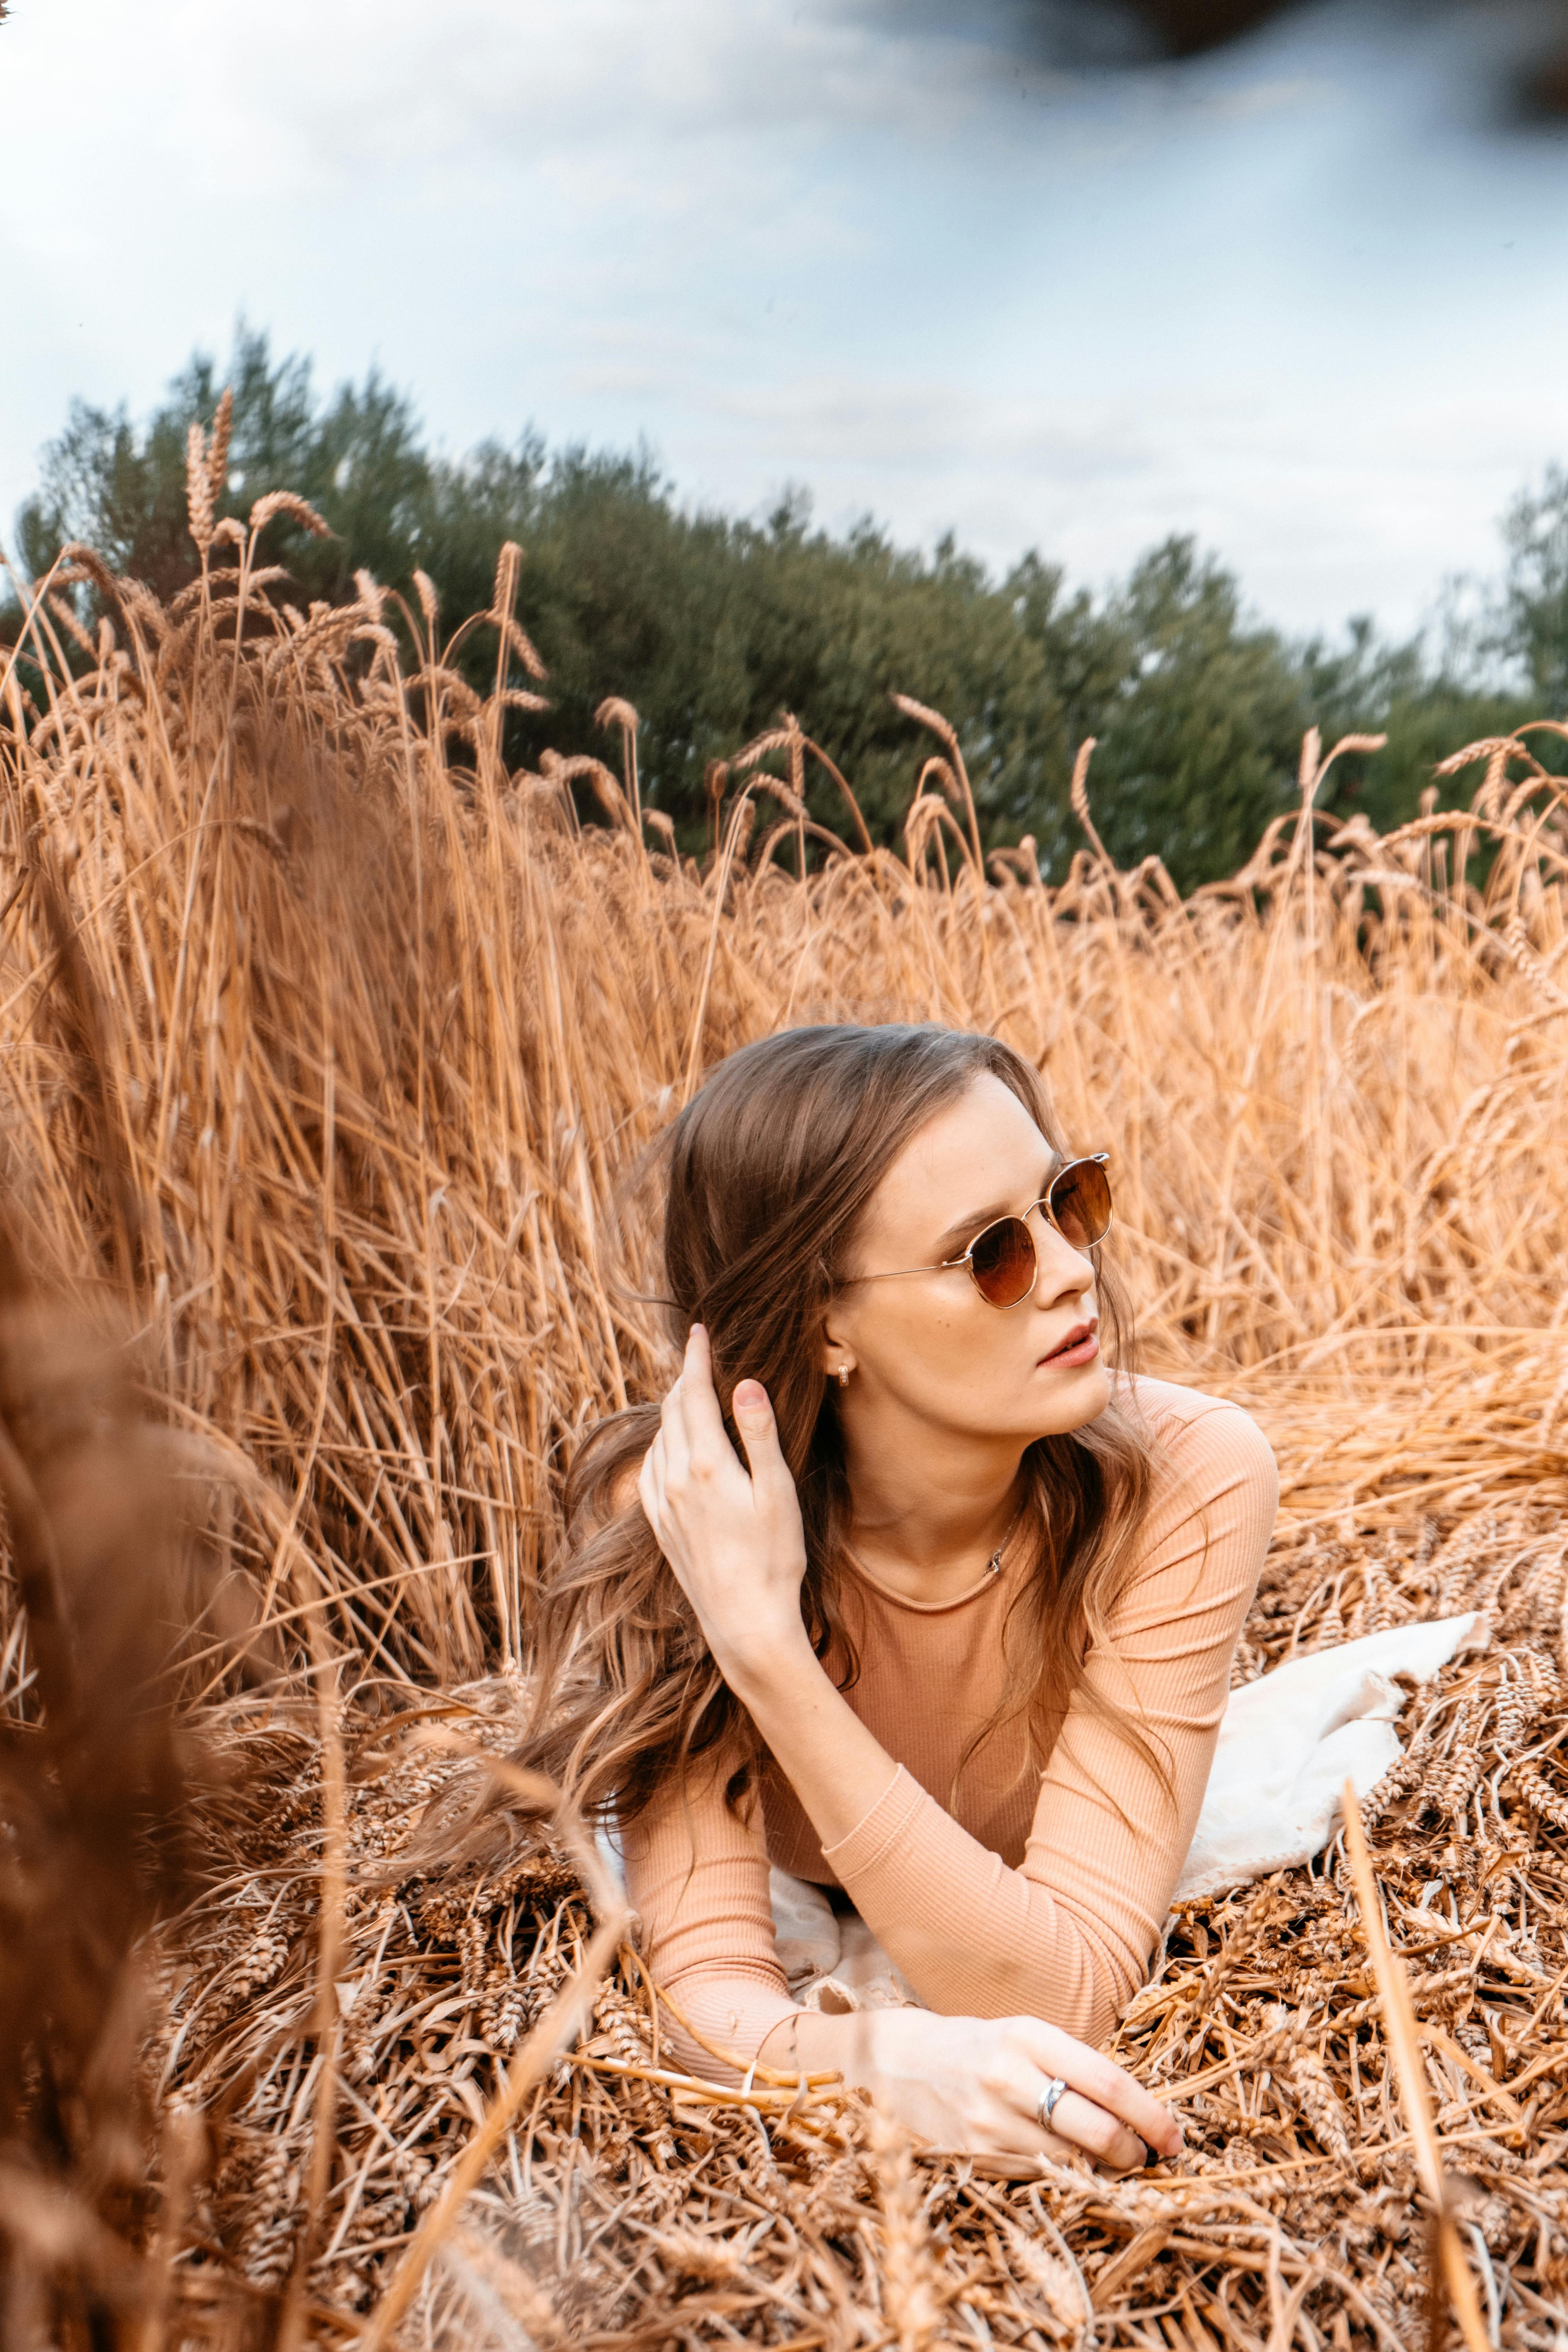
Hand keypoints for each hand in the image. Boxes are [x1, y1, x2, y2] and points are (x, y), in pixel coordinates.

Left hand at [637, 1325, 810, 1687]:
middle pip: (672, 1411)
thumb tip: (745, 1384)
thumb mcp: (777, 1493)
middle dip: (685, 1378)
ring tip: (690, 1393)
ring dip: (673, 1409)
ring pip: (659, 1438)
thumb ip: (759, 1436)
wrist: (744, 1623)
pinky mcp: (659, 1525)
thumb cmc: (773, 1559)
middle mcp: (674, 1480)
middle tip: (699, 1356)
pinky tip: (674, 1445)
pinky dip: (662, 1443)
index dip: (696, 1359)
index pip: (692, 1395)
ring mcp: (661, 1504)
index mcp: (706, 1466)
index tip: (700, 1331)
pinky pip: (650, 1469)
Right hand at [836, 2006, 1180, 2176]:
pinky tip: (1068, 2164)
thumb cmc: (978, 2047)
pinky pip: (1040, 2176)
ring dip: (1104, 2168)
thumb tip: (1139, 2113)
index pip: (1107, 2080)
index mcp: (1026, 2035)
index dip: (1151, 2115)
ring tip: (1114, 2160)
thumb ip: (1075, 2066)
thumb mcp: (1025, 2036)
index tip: (1174, 2135)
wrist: (898, 2065)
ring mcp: (989, 2122)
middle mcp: (1007, 2077)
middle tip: (1148, 2155)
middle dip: (1134, 2151)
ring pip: (1072, 2161)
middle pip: (1096, 2130)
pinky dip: (1064, 2175)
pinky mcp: (976, 2157)